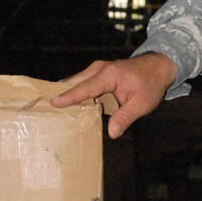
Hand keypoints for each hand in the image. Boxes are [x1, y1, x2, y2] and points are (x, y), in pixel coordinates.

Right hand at [52, 52, 176, 138]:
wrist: (158, 67)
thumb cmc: (151, 84)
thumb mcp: (142, 104)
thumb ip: (125, 117)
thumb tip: (112, 133)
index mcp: (109, 75)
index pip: (85, 88)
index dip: (69, 97)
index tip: (53, 103)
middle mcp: (100, 69)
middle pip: (75, 82)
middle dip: (60, 93)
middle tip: (43, 106)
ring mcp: (97, 70)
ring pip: (76, 82)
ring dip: (66, 93)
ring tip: (50, 107)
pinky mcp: (98, 73)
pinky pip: (82, 83)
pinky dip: (75, 92)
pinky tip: (67, 105)